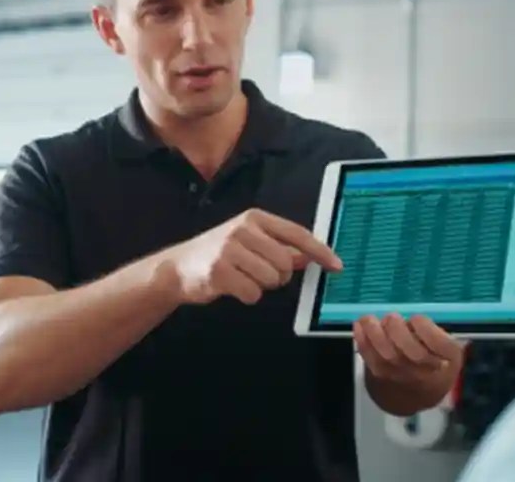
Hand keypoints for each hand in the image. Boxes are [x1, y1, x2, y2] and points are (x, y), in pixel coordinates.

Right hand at [159, 209, 342, 305]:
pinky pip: (253, 294)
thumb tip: (307, 257)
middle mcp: (243, 230)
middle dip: (279, 276)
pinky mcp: (219, 271)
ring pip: (271, 279)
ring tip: (243, 278)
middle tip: (260, 275)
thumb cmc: (218, 254)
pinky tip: (233, 287)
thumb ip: (279, 247)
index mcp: (254, 218)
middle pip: (285, 263)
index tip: (337, 265)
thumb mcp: (249, 242)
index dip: (320, 251)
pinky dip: (247, 296)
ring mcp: (229, 250)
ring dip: (262, 286)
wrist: (177, 267)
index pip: (297, 234)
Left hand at [355, 314, 464, 385]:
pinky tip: (360, 326)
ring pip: (388, 356)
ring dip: (375, 334)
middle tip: (392, 318)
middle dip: (398, 332)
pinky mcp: (382, 375)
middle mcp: (427, 370)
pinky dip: (362, 340)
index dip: (426, 330)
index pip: (442, 345)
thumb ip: (435, 330)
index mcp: (449, 357)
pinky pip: (370, 358)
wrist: (418, 392)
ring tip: (370, 319)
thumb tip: (409, 319)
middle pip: (414, 354)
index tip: (417, 318)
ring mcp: (403, 375)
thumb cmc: (435, 359)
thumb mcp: (446, 345)